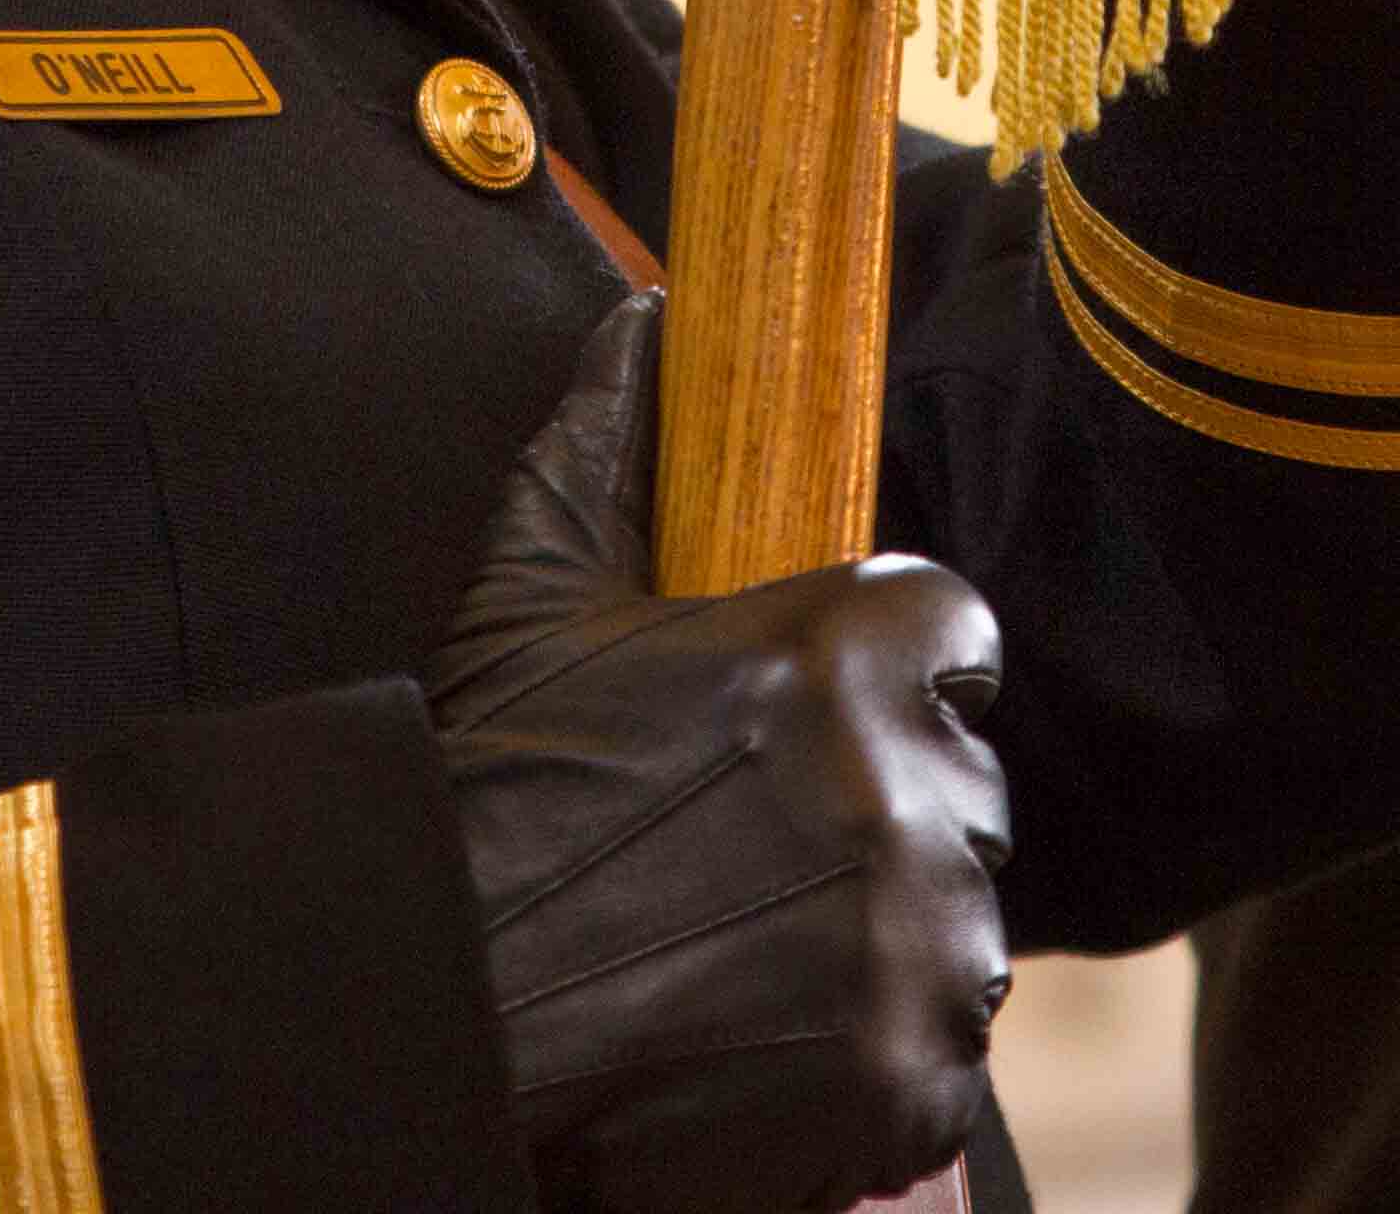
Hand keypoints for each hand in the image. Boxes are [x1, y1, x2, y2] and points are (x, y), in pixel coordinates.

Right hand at [427, 294, 1011, 1213]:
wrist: (436, 1004)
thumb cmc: (487, 795)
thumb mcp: (531, 606)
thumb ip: (608, 454)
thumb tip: (642, 321)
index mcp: (846, 652)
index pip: (955, 634)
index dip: (892, 675)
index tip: (822, 721)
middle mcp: (909, 790)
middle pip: (963, 787)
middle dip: (886, 814)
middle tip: (760, 854)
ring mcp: (920, 944)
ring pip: (959, 925)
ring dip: (885, 939)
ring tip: (753, 950)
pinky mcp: (911, 1077)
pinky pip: (941, 1060)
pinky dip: (875, 1062)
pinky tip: (768, 1041)